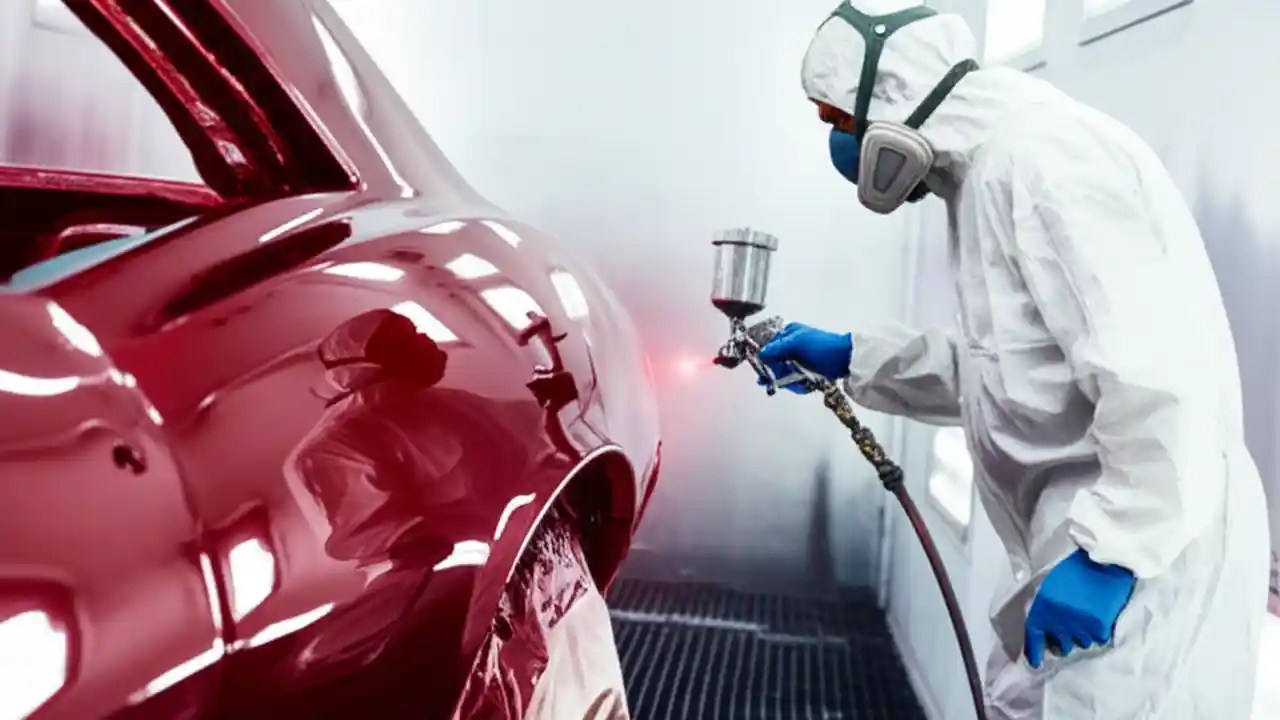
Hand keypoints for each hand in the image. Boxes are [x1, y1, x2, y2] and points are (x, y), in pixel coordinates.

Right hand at [756, 323, 852, 394]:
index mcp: (788, 333)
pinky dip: (798, 384)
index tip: (761, 371)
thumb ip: (775, 349)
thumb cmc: (822, 347)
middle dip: (774, 373)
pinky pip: (796, 379)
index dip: (762, 358)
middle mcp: (792, 344)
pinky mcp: (807, 370)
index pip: (768, 345)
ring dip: (788, 380)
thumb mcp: (796, 344)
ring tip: (797, 384)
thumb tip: (759, 355)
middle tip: (768, 382)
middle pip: (774, 361)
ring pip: (784, 372)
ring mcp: (800, 358)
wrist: (847, 359)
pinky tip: (805, 386)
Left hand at [1024, 549, 1136, 668]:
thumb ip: (1047, 608)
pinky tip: (1100, 617)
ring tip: (1087, 621)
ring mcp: (1079, 627)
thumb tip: (1047, 628)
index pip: (1034, 636)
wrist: (1105, 561)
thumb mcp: (1051, 585)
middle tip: (1067, 637)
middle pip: (1059, 644)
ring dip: (1081, 636)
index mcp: (1042, 609)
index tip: (1035, 663)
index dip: (1034, 651)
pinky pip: (1097, 639)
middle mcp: (1058, 622)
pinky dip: (1098, 632)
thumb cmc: (1076, 569)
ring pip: (1080, 643)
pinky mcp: (1098, 629)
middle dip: (1062, 642)